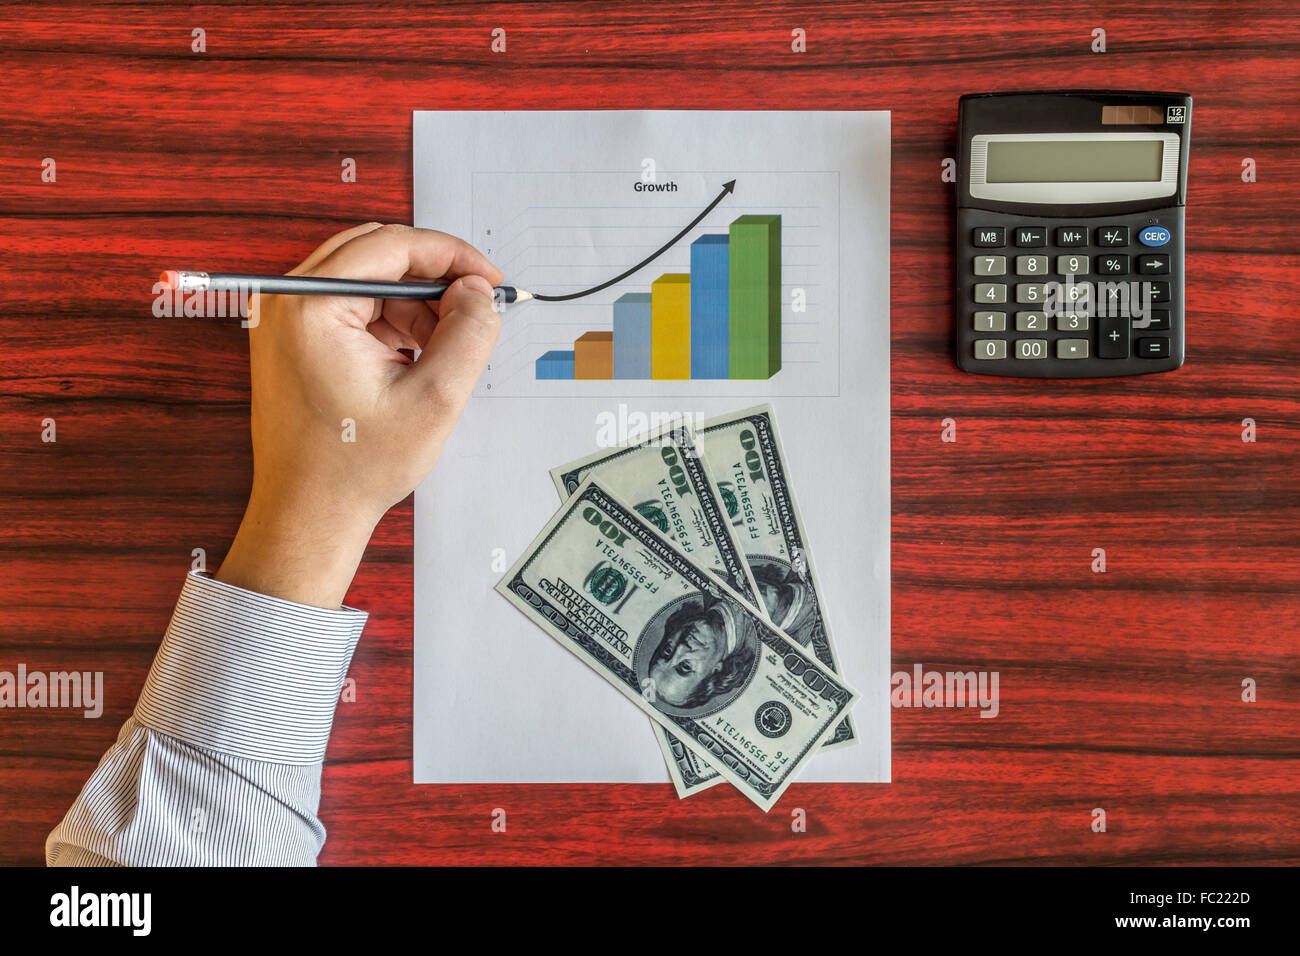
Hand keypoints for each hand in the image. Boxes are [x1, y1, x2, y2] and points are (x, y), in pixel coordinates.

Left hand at [216, 223, 502, 607]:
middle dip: (432, 277)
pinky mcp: (291, 338)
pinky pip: (351, 306)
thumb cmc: (358, 467)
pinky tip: (415, 359)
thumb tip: (479, 291)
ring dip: (413, 302)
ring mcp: (283, 319)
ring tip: (443, 350)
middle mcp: (285, 300)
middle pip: (375, 252)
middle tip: (475, 309)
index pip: (390, 245)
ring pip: (366, 278)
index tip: (491, 281)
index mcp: (310, 306)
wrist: (308, 515)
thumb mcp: (435, 399)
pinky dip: (390, 321)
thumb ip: (468, 334)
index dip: (451, 256)